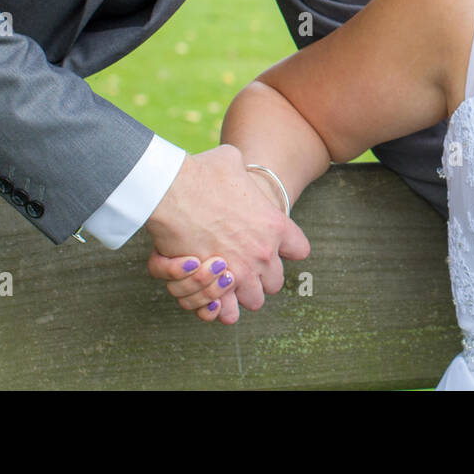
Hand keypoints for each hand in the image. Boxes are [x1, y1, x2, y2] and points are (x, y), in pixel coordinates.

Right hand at [145, 144, 308, 323]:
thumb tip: (234, 167)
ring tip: (226, 281)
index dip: (287, 248)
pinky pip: (226, 313)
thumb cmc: (202, 172)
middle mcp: (264, 253)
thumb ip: (241, 171)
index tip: (272, 244)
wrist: (174, 190)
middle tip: (244, 264)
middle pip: (276, 281)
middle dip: (262, 276)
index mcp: (274, 225)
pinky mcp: (214, 286)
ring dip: (242, 293)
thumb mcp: (232, 161)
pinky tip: (211, 294)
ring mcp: (241, 273)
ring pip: (254, 300)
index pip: (300, 249)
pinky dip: (219, 307)